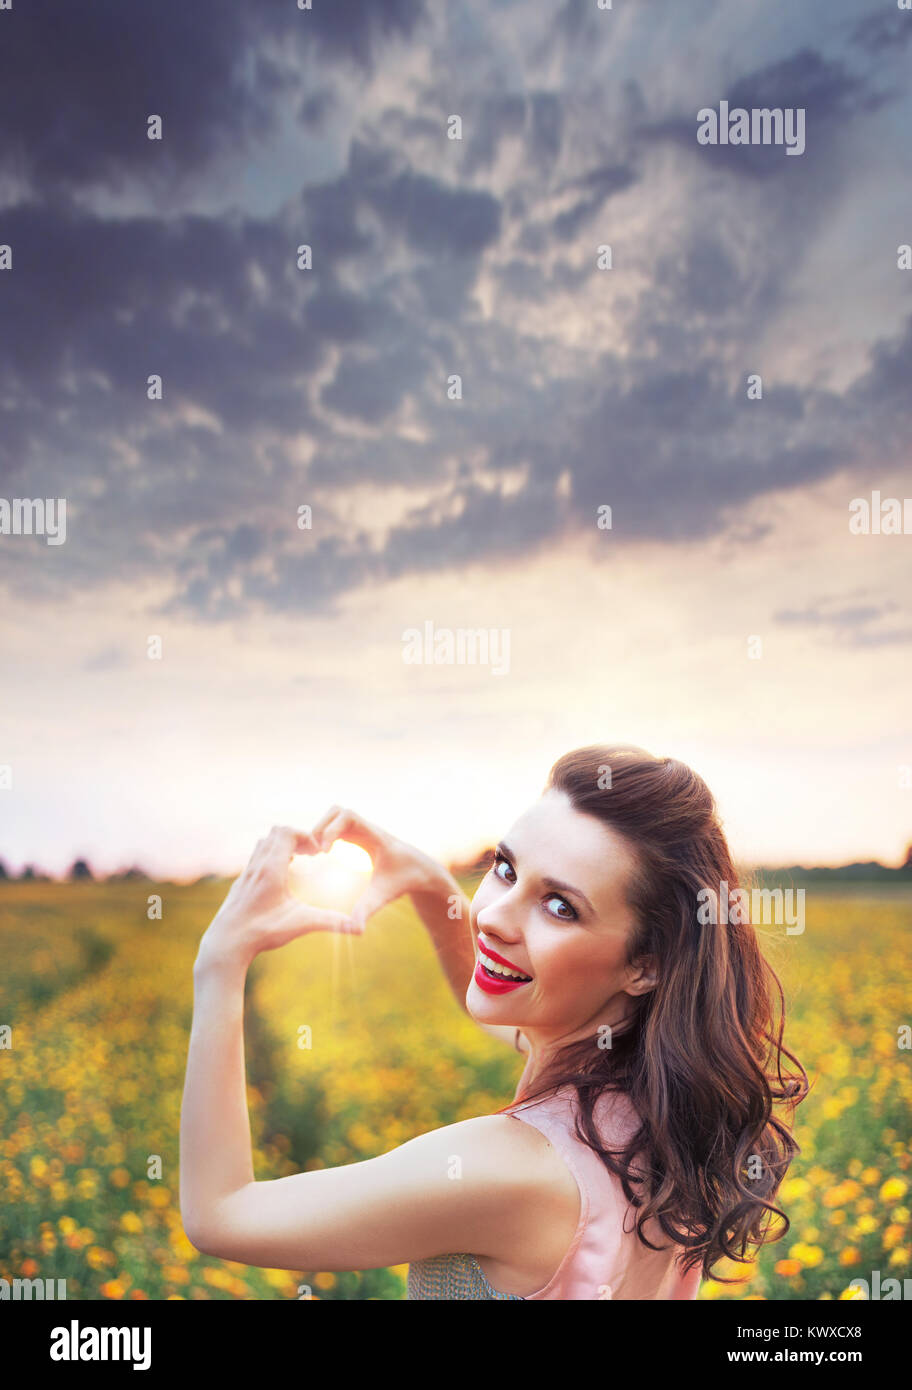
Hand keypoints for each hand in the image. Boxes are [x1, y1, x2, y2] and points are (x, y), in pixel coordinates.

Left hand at [196, 825, 359, 973]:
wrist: (226, 944)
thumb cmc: (262, 932)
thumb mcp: (300, 925)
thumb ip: (330, 922)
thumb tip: (359, 929)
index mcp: (271, 869)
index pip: (287, 832)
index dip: (306, 836)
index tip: (319, 851)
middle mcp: (257, 865)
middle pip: (276, 831)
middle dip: (297, 837)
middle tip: (312, 853)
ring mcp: (246, 872)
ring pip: (264, 842)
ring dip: (283, 845)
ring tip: (299, 860)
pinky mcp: (241, 882)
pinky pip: (257, 856)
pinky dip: (272, 857)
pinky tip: (282, 876)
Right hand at [309, 805, 442, 931]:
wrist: (422, 871)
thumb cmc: (405, 881)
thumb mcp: (385, 895)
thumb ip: (368, 909)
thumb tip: (355, 929)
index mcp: (375, 836)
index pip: (348, 815)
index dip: (331, 829)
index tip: (324, 851)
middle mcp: (368, 829)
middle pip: (337, 811)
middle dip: (321, 827)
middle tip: (315, 852)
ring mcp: (363, 830)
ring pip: (335, 816)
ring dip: (322, 829)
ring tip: (316, 853)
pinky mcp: (359, 836)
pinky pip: (338, 826)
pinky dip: (326, 834)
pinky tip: (321, 854)